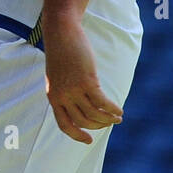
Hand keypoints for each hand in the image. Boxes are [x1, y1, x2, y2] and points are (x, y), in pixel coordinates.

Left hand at [43, 15, 123, 143]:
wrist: (62, 32)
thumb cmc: (61, 52)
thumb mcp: (58, 75)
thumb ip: (65, 90)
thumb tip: (80, 104)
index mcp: (53, 97)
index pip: (64, 125)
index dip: (77, 135)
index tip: (89, 140)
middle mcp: (62, 96)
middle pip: (83, 121)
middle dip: (98, 126)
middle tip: (110, 123)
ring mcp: (74, 90)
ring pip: (94, 114)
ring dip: (108, 119)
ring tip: (118, 118)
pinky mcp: (87, 81)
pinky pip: (103, 103)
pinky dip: (112, 109)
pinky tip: (119, 110)